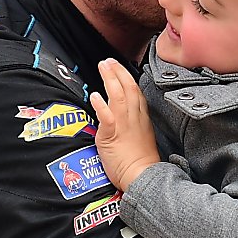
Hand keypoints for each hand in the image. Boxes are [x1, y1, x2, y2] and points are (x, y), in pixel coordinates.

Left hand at [88, 58, 160, 189]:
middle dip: (118, 71)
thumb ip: (132, 125)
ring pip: (119, 96)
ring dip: (110, 79)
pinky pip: (108, 117)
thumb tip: (121, 120)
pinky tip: (95, 95)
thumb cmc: (140, 163)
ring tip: (103, 66)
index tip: (119, 67)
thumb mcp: (141, 139)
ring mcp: (124, 125)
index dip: (127, 77)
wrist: (142, 177)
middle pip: (128, 88)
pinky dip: (101, 105)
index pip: (136, 92)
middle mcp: (134, 118)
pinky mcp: (113, 135)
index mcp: (141, 119)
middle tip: (109, 60)